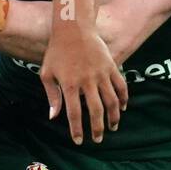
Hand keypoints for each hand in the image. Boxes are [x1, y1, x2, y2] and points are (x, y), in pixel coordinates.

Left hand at [41, 24, 127, 144]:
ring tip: (113, 127)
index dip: (77, 130)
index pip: (74, 113)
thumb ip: (52, 96)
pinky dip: (123, 98)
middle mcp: (87, 81)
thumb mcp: (47, 73)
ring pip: (112, 100)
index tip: (79, 141)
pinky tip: (122, 108)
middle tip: (99, 139)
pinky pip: (121, 86)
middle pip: (96, 111)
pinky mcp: (112, 66)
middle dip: (98, 128)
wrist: (73, 28)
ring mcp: (101, 73)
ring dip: (113, 117)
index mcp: (69, 84)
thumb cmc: (56, 52)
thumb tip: (53, 117)